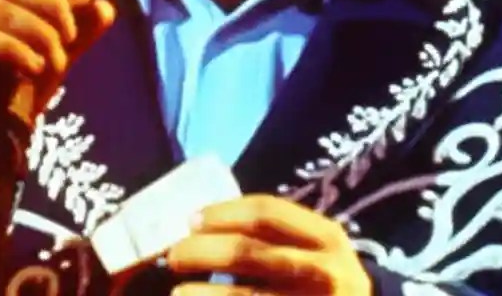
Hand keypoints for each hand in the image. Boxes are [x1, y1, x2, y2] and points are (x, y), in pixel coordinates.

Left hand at [166, 195, 371, 294]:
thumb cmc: (325, 280)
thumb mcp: (317, 250)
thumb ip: (275, 238)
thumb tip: (202, 228)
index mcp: (327, 237)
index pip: (267, 213)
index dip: (223, 213)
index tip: (191, 219)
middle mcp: (326, 270)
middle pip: (251, 253)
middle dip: (204, 252)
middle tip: (174, 256)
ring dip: (207, 295)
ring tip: (177, 293)